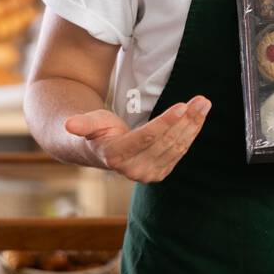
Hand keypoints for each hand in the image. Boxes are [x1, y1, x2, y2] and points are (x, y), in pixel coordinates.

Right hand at [64, 96, 210, 183]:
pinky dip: (191, 133)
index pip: (146, 138)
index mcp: (116, 157)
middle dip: (186, 120)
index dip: (165, 122)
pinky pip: (179, 151)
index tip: (182, 106)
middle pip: (166, 142)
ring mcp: (149, 173)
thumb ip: (82, 123)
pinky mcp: (160, 171)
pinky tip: (198, 118)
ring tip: (203, 104)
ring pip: (177, 147)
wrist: (100, 150)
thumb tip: (69, 125)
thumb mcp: (89, 122)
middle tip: (202, 100)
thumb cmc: (96, 130)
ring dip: (193, 125)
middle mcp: (134, 170)